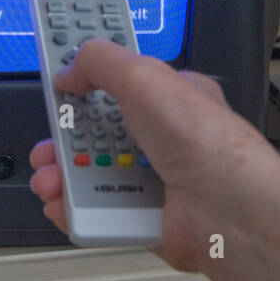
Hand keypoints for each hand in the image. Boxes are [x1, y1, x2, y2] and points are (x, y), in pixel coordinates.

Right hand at [28, 38, 279, 280]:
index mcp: (168, 98)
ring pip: (93, 172)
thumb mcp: (144, 76)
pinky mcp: (142, 217)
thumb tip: (71, 69)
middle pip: (99, 130)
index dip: (89, 76)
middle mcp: (161, 139)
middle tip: (53, 134)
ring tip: (51, 175)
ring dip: (64, 173)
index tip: (61, 75)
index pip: (120, 80)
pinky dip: (75, 208)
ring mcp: (152, 180)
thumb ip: (101, 62)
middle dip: (66, 134)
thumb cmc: (206, 140)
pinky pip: (97, 212)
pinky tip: (65, 202)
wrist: (228, 208)